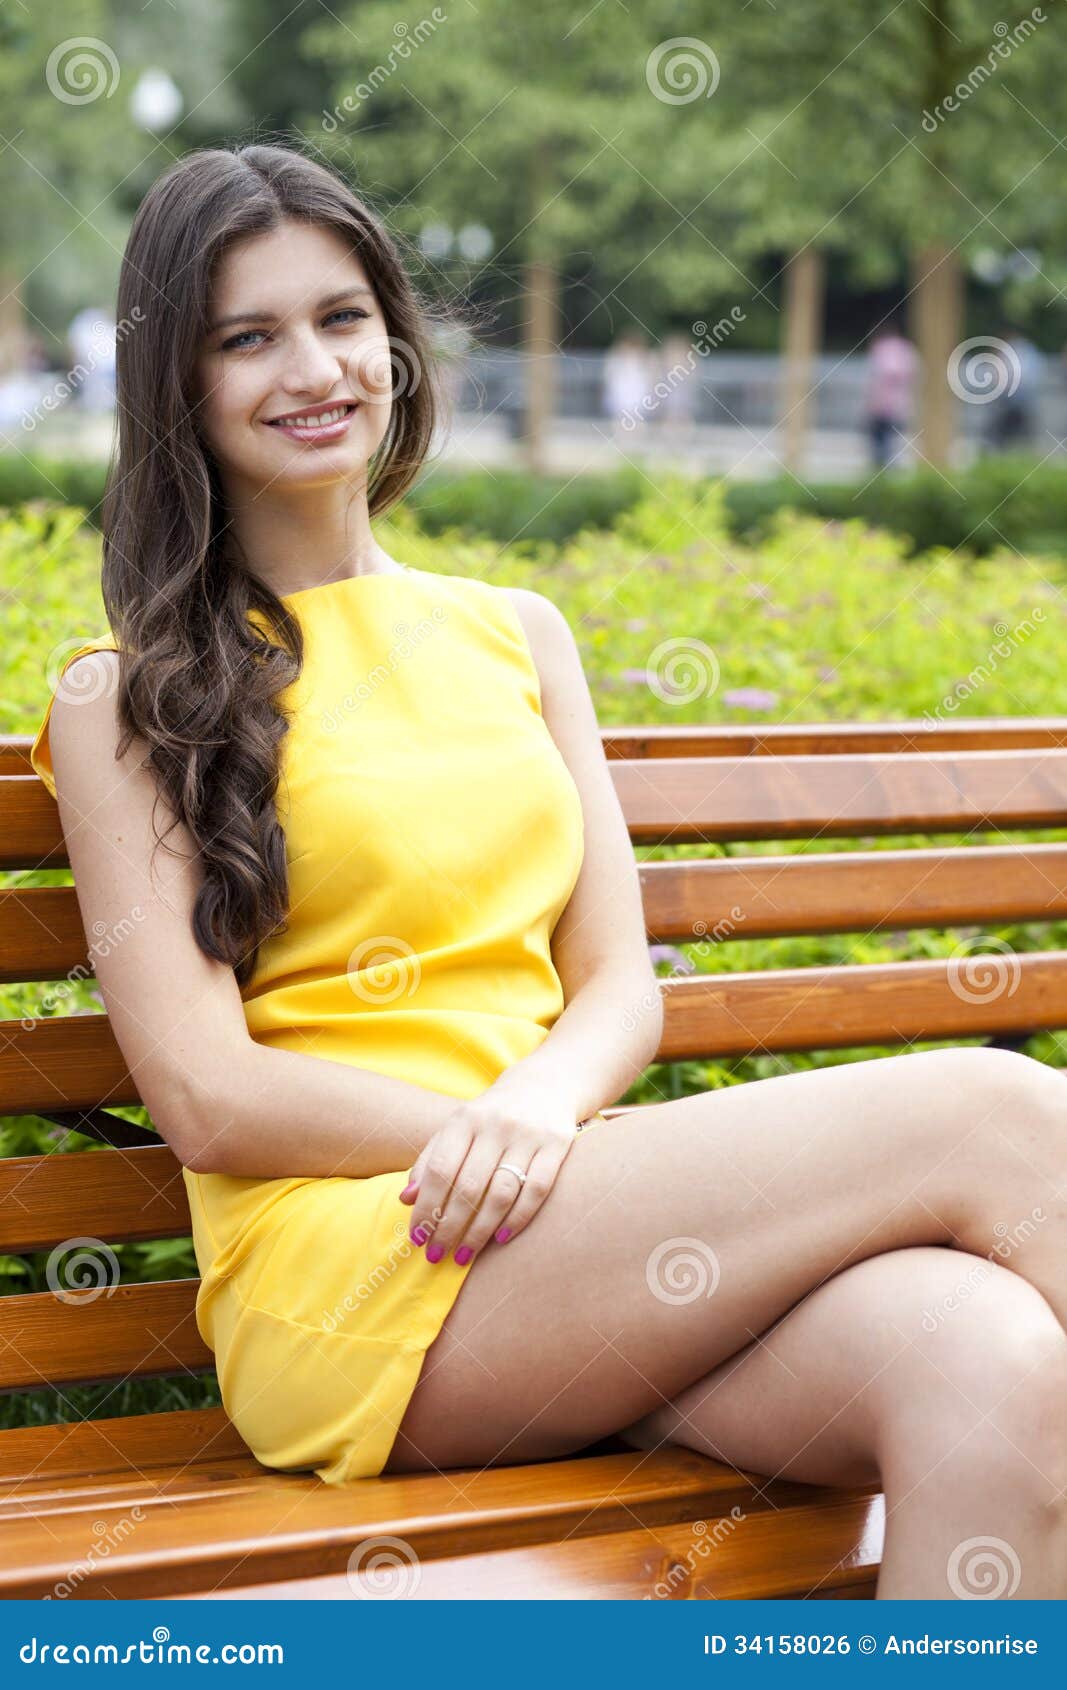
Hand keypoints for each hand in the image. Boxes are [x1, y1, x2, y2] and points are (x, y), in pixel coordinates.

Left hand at [398, 1075, 581, 1265]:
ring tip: (464, 1255)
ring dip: (480, 1231)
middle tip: (437, 1256)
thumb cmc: (488, 1118)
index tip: (417, 1238)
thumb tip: (406, 1200)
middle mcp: (495, 1125)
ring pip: (501, 1193)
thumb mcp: (456, 1130)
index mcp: (464, 1120)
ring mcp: (528, 1135)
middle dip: (449, 1228)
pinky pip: (536, 1190)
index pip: (439, 1170)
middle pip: (468, 1187)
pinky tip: (501, 1239)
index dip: (426, 1208)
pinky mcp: (557, 1145)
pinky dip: (518, 1219)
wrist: (543, 1085)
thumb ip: (429, 1161)